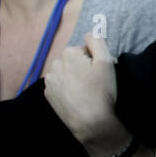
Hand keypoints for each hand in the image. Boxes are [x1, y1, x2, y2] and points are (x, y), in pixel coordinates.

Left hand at [44, 33, 126, 155]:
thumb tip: (89, 34)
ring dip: (74, 77)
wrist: (90, 122)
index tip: (102, 72)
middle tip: (96, 82)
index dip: (96, 60)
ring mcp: (50, 81)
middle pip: (73, 60)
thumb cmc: (101, 91)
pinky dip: (67, 88)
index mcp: (69, 53)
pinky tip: (77, 98)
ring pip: (65, 72)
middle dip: (83, 67)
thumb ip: (97, 42)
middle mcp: (55, 64)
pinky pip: (59, 85)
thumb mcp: (107, 62)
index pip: (85, 49)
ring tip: (86, 91)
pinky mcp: (49, 95)